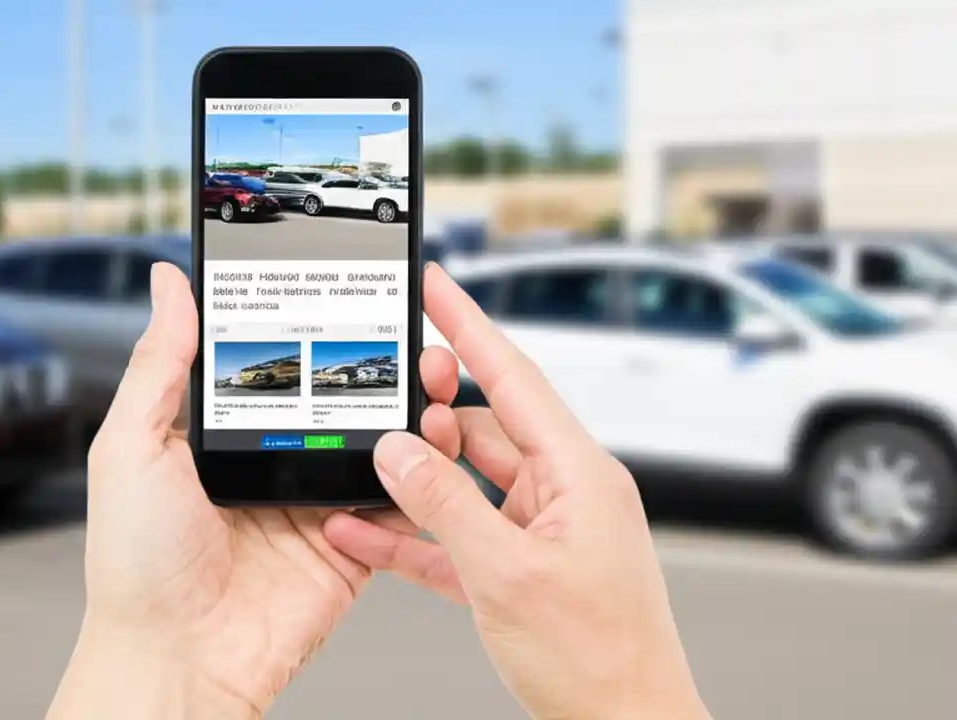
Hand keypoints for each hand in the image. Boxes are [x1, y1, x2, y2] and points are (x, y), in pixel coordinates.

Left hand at [47, 263, 388, 718]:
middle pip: (334, 398)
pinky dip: (418, 477)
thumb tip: (168, 286)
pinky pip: (394, 504)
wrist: (176, 660)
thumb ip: (160, 363)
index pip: (272, 363)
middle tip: (404, 330)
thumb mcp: (130, 446)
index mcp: (218, 434)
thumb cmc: (136, 566)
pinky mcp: (348, 546)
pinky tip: (428, 445)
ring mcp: (312, 503)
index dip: (305, 325)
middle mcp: (269, 462)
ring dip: (407, 412)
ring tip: (428, 378)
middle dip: (375, 363)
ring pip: (375, 444)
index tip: (337, 285)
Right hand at [324, 265, 709, 719]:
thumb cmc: (597, 659)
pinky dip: (413, 533)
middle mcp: (561, 492)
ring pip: (462, 483)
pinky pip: (455, 535)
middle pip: (481, 429)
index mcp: (578, 473)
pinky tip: (366, 530)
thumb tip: (398, 451)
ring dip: (412, 481)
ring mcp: (538, 531)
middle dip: (426, 418)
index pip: (514, 377)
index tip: (435, 284)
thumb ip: (445, 505)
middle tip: (379, 404)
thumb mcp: (507, 573)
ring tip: (362, 472)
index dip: (469, 325)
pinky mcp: (515, 570)